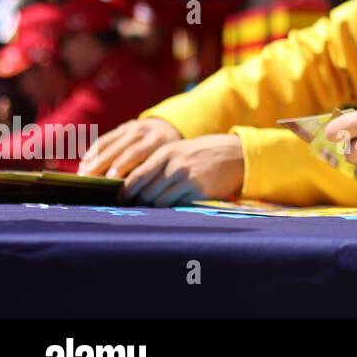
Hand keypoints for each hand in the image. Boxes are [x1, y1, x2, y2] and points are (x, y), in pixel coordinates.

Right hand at [79, 117, 180, 177]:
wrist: (172, 130)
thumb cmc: (168, 157)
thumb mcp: (166, 162)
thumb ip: (152, 173)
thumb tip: (133, 194)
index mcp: (159, 141)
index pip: (136, 153)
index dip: (121, 166)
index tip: (109, 180)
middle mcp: (146, 131)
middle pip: (121, 148)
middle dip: (104, 164)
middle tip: (90, 178)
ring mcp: (134, 127)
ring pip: (111, 143)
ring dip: (95, 159)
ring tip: (83, 173)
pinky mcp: (124, 127)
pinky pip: (105, 139)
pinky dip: (93, 151)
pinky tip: (85, 163)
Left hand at [120, 134, 244, 205]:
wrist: (236, 154)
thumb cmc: (201, 153)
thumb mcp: (178, 150)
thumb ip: (156, 163)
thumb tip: (132, 184)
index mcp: (166, 152)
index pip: (137, 176)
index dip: (126, 191)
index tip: (120, 199)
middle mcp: (175, 165)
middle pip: (145, 192)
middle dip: (139, 201)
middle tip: (137, 205)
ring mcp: (188, 178)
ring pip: (158, 202)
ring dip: (155, 206)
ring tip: (156, 204)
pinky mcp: (199, 192)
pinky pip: (176, 205)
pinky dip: (172, 207)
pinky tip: (175, 203)